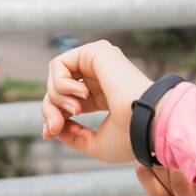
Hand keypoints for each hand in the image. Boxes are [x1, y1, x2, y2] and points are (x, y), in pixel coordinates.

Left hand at [40, 39, 151, 164]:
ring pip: (56, 75)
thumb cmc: (129, 137)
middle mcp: (101, 76)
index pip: (67, 100)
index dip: (53, 115)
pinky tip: (82, 95)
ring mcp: (99, 62)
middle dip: (50, 109)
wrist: (146, 123)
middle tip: (55, 127)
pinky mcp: (96, 51)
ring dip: (57, 98)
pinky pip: (59, 64)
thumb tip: (53, 128)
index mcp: (104, 96)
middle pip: (57, 88)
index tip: (49, 134)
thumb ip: (73, 136)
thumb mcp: (95, 144)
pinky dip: (60, 84)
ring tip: (77, 110)